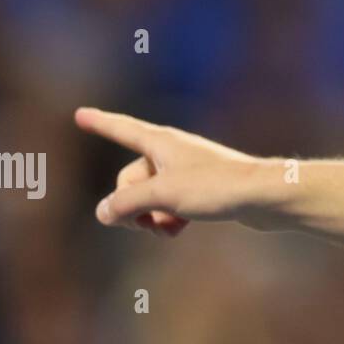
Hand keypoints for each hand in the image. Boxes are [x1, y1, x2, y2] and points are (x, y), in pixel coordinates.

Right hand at [75, 107, 268, 236]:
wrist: (264, 195)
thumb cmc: (215, 187)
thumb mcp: (162, 196)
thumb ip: (125, 203)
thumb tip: (103, 213)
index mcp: (161, 142)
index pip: (122, 129)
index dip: (99, 123)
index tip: (79, 113)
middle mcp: (172, 151)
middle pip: (129, 180)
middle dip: (131, 205)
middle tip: (148, 220)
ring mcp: (186, 170)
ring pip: (148, 197)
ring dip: (149, 217)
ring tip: (169, 226)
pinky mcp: (200, 190)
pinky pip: (168, 207)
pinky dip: (167, 220)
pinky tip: (179, 230)